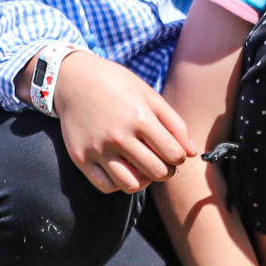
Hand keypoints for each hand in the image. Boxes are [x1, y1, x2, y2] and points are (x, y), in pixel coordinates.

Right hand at [49, 51, 197, 193]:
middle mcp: (118, 136)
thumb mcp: (149, 95)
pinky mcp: (80, 158)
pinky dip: (119, 183)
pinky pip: (106, 185)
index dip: (179, 157)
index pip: (173, 154)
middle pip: (156, 172)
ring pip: (131, 185)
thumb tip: (192, 153)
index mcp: (139, 118)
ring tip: (143, 168)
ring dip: (144, 180)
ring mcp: (97, 149)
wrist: (73, 79)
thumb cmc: (117, 85)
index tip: (174, 152)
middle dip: (166, 171)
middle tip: (162, 162)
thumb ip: (175, 124)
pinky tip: (123, 169)